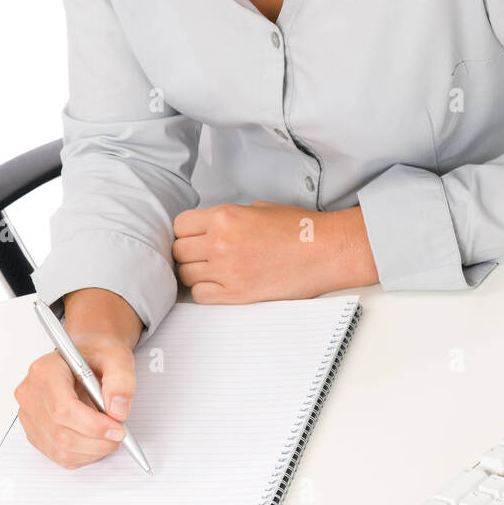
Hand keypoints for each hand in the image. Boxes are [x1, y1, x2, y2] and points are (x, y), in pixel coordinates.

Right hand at [14, 289, 141, 469]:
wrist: (86, 356)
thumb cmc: (96, 354)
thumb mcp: (116, 356)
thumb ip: (121, 380)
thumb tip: (118, 411)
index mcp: (45, 370)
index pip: (63, 409)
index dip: (92, 425)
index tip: (117, 429)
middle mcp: (30, 393)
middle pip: (61, 433)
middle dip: (96, 441)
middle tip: (120, 434)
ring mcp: (29, 415)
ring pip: (60, 449)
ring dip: (92, 450)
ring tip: (110, 435)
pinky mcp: (35, 432)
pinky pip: (58, 455)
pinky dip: (83, 455)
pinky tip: (96, 440)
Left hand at [172, 200, 377, 302]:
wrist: (324, 250)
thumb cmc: (298, 228)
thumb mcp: (256, 209)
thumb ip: (227, 218)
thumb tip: (207, 229)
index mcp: (224, 217)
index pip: (180, 225)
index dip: (186, 230)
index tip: (194, 235)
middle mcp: (220, 243)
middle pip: (179, 251)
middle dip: (188, 251)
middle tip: (203, 252)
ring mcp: (227, 271)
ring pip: (185, 275)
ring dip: (195, 272)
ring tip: (214, 269)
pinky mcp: (237, 295)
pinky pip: (200, 296)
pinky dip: (205, 291)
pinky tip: (220, 283)